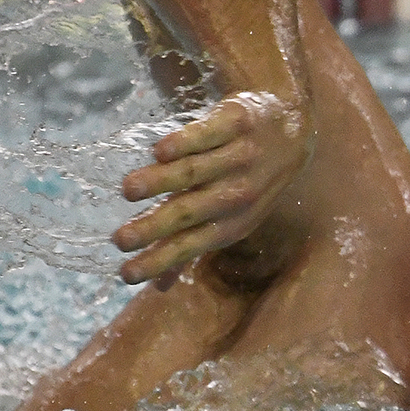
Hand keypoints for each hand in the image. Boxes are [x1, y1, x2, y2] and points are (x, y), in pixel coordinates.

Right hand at [113, 91, 309, 282]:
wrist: (291, 127)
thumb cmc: (246, 181)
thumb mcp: (229, 217)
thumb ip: (190, 247)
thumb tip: (158, 289)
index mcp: (234, 223)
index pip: (190, 246)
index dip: (159, 261)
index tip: (125, 275)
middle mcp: (239, 193)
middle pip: (190, 211)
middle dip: (154, 228)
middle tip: (119, 239)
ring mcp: (241, 156)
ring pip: (195, 171)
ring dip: (161, 181)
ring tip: (128, 190)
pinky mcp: (239, 121)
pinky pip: (210, 134)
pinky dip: (186, 142)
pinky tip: (160, 151)